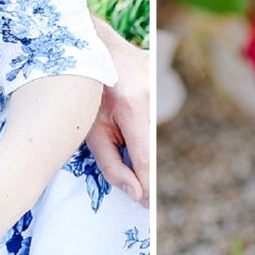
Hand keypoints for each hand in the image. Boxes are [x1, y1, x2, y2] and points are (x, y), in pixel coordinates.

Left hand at [88, 27, 150, 203]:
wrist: (94, 47)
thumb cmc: (89, 94)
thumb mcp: (91, 131)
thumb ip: (112, 166)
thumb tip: (136, 194)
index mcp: (133, 107)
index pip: (146, 159)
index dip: (148, 188)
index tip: (148, 207)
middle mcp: (154, 95)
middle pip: (156, 149)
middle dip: (146, 171)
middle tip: (141, 191)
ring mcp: (163, 85)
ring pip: (158, 135)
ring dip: (144, 148)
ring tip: (126, 142)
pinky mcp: (166, 81)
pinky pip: (158, 119)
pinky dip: (147, 131)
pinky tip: (131, 123)